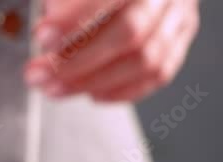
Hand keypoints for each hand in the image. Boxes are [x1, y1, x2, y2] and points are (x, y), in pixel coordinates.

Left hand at [24, 0, 199, 102]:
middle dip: (79, 60)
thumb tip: (50, 23)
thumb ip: (66, 0)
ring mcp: (179, 15)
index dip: (74, 18)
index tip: (43, 35)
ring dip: (93, 81)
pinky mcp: (181, 38)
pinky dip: (120, 90)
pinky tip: (90, 91)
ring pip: (145, 60)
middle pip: (130, 32)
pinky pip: (157, 74)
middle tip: (41, 72)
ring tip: (55, 87)